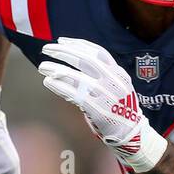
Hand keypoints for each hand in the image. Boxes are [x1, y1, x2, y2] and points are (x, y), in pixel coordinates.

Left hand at [39, 37, 166, 173]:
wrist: (131, 132)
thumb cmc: (119, 108)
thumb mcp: (118, 86)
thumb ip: (101, 75)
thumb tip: (72, 63)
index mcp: (119, 73)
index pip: (98, 52)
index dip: (78, 44)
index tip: (62, 41)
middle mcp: (113, 81)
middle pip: (85, 60)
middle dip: (63, 52)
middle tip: (47, 49)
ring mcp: (105, 95)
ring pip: (77, 76)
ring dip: (56, 69)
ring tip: (43, 66)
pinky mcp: (97, 109)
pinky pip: (74, 94)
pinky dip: (59, 86)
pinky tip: (49, 81)